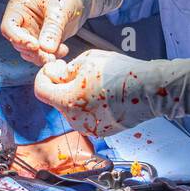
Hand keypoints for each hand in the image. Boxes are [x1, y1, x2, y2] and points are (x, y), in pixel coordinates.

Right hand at [0, 0, 124, 64]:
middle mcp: (22, 22)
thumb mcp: (59, 8)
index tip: (35, 46)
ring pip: (30, 52)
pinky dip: (52, 55)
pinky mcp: (44, 40)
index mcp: (18, 8)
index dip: (18, 38)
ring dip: (43, 57)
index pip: (9, 27)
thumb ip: (52, 29)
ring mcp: (33, 32)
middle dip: (33, 52)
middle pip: (19, 43)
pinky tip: (64, 50)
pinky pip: (43, 53)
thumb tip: (46, 49)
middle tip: (49, 56)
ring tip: (60, 52)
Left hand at [34, 51, 189, 136]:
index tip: (57, 68)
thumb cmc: (119, 71)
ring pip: (71, 109)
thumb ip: (67, 69)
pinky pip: (87, 117)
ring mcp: (89, 128)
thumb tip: (59, 76)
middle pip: (56, 100)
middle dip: (61, 86)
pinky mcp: (102, 131)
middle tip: (77, 72)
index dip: (45, 75)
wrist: (149, 90)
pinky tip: (105, 95)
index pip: (40, 89)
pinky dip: (89, 106)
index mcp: (67, 100)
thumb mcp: (87, 59)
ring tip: (95, 83)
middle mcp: (75, 118)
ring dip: (76, 96)